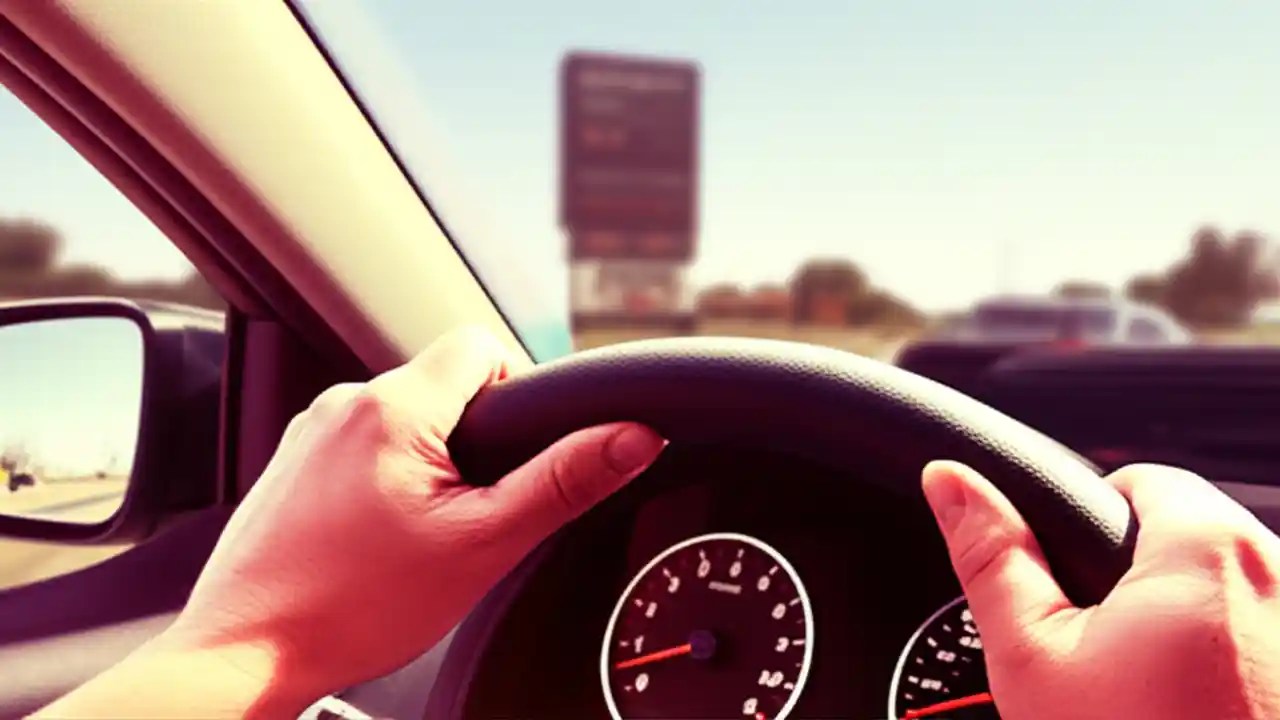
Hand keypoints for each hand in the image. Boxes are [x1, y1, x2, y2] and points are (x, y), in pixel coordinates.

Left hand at [38, 327, 664, 718]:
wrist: (246, 654)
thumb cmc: (354, 607)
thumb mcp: (483, 545)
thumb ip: (562, 483)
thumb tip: (632, 437)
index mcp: (394, 406)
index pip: (482, 344)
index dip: (518, 391)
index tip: (513, 456)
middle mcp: (344, 403)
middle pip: (443, 383)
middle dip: (473, 439)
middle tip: (469, 511)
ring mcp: (309, 432)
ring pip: (402, 418)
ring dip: (428, 460)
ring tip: (420, 534)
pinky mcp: (290, 464)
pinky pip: (360, 445)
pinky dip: (385, 478)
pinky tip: (379, 539)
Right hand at [922, 461, 1279, 719]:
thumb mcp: (1034, 657)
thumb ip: (990, 553)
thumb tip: (950, 482)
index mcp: (1207, 549)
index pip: (1135, 481)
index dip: (1086, 529)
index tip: (1075, 591)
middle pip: (1188, 536)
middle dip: (1140, 580)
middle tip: (1107, 659)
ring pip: (1226, 591)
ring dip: (1190, 622)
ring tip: (1153, 697)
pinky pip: (1261, 633)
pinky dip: (1230, 658)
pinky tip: (1195, 708)